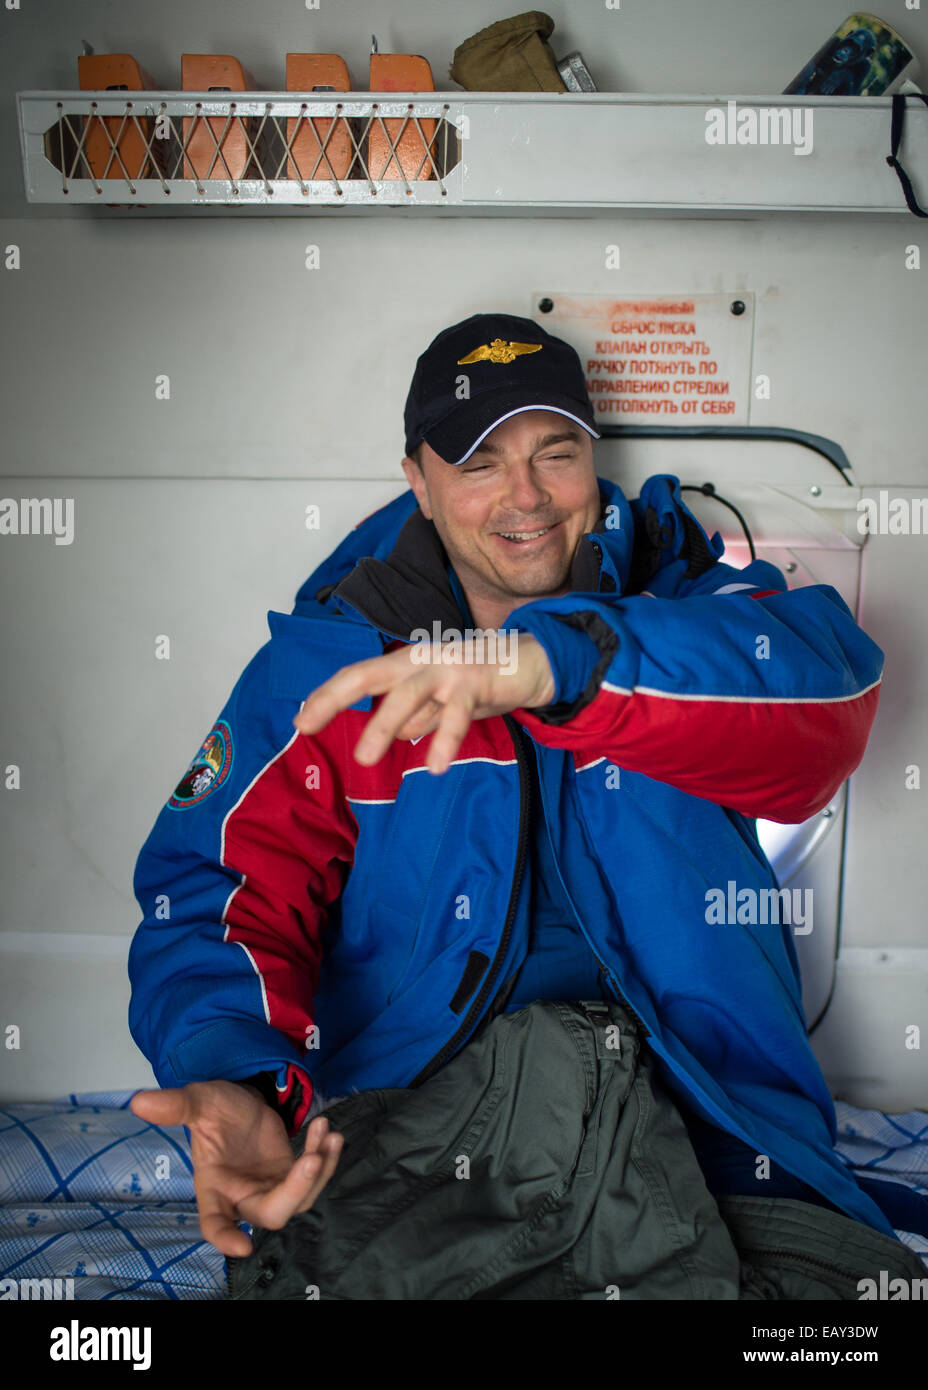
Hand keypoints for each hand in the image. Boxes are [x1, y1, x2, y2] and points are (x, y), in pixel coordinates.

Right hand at [130, 1081, 342, 1256]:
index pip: (214, 1223)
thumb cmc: (215, 1108)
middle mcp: (243, 1195)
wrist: (241, 1098)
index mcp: (214, 1187)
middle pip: (272, 1214)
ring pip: (301, 1199)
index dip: (225, 1238)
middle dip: (295, 1190)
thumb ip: (176, 1106)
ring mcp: (270, 1187)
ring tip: (327, 1133)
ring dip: (320, 1171)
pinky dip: (326, 1158)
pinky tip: (329, 1132)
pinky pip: (315, 1178)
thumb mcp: (198, 1101)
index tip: (243, 1247)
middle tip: (311, 1158)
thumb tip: (139, 1101)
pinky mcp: (291, 1175)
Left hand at [292, 631, 555, 773]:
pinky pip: (456, 714)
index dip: (327, 696)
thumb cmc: (481, 680)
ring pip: (406, 694)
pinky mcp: (476, 681)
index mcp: (407, 665)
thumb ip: (417, 715)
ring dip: (383, 725)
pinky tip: (434, 766)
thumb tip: (395, 734)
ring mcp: (448, 668)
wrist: (534, 661)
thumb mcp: (441, 702)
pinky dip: (444, 739)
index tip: (301, 720)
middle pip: (367, 674)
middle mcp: (420, 661)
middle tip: (305, 724)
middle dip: (333, 697)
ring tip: (364, 758)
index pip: (358, 677)